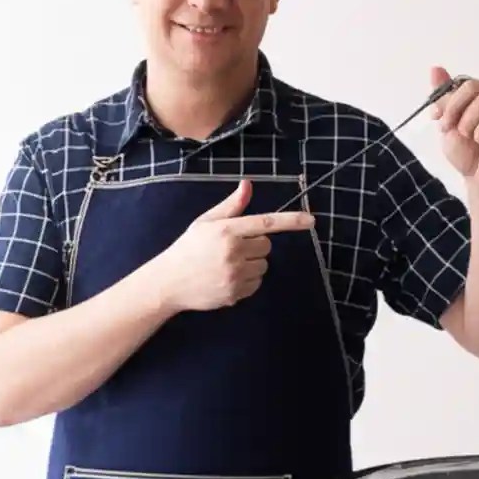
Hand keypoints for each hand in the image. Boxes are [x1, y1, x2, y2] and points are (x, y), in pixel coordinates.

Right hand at [151, 179, 314, 313]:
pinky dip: (247, 281)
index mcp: (226, 231)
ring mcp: (235, 275)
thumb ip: (231, 206)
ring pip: (263, 266)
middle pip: (267, 246)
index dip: (291, 221)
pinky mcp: (235, 293)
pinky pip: (256, 284)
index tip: (310, 220)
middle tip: (234, 248)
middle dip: (255, 245)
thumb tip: (248, 185)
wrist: (168, 282)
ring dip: (252, 264)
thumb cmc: (188, 248)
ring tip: (228, 264)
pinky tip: (227, 278)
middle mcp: (233, 252)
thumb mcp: (206, 223)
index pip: (265, 222)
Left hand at [428, 66, 478, 194]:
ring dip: (467, 123)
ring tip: (469, 137)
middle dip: (455, 109)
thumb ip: (443, 96)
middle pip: (473, 88)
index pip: (463, 83)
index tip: (437, 118)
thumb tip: (435, 68)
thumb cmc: (466, 151)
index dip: (447, 100)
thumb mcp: (447, 121)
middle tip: (450, 128)